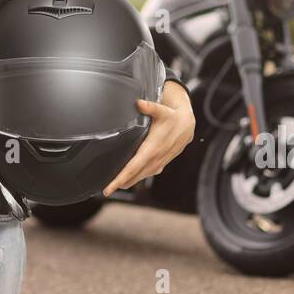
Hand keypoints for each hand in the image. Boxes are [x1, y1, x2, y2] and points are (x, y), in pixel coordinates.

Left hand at [102, 80, 195, 195]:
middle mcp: (155, 158)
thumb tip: (139, 103)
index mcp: (152, 149)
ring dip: (129, 181)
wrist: (187, 125)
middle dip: (120, 183)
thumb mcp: (161, 110)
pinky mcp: (161, 163)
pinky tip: (131, 178)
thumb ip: (150, 107)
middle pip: (134, 175)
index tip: (109, 188)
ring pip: (141, 176)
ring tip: (115, 186)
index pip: (133, 167)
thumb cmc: (172, 118)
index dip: (120, 178)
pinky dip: (138, 177)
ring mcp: (159, 162)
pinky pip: (148, 173)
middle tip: (105, 190)